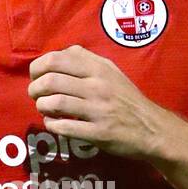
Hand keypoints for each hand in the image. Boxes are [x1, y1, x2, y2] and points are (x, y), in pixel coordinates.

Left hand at [27, 44, 161, 158]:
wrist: (153, 129)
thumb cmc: (127, 100)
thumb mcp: (111, 72)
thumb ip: (86, 62)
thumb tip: (60, 55)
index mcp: (98, 68)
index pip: (56, 59)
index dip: (37, 68)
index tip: (37, 77)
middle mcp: (98, 86)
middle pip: (51, 80)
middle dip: (35, 89)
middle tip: (35, 96)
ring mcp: (98, 110)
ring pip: (55, 103)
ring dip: (41, 107)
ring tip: (44, 109)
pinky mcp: (99, 132)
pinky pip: (65, 127)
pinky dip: (52, 125)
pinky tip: (54, 124)